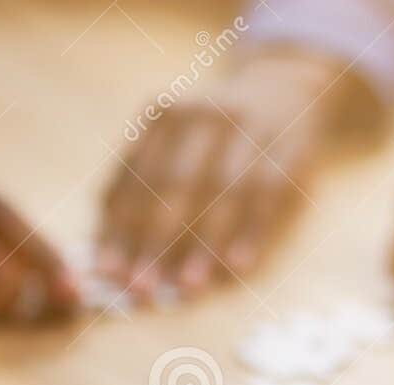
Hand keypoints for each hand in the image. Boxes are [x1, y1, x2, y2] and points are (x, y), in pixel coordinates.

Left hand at [97, 48, 344, 299]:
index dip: (119, 228)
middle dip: (153, 240)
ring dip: (203, 245)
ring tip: (187, 287)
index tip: (106, 273)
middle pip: (173, 184)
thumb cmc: (210, 138)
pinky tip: (237, 265)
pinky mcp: (287, 145)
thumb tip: (108, 256)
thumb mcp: (171, 145)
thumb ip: (136, 190)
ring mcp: (248, 127)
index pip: (135, 179)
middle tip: (141, 287)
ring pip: (222, 192)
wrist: (280, 88)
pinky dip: (251, 232)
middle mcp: (202, 114)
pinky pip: (267, 195)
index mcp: (163, 115)